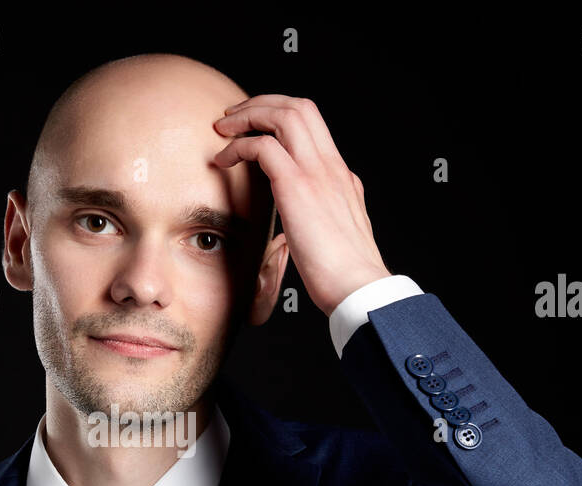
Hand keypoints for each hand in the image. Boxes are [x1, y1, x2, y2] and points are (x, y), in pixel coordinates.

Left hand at [213, 95, 391, 316]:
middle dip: (260, 103)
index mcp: (341, 175)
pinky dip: (238, 147)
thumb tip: (300, 221)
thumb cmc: (344, 273)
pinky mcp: (297, 187)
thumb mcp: (336, 234)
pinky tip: (222, 161)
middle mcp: (331, 166)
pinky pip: (262, 147)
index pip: (312, 123)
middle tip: (231, 115)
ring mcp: (316, 172)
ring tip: (222, 127)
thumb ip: (321, 217)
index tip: (255, 124)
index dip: (280, 114)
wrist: (359, 286)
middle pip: (298, 107)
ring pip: (282, 116)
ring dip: (247, 116)